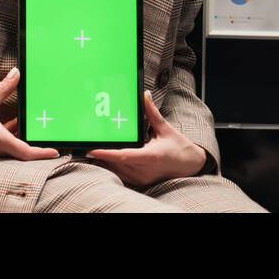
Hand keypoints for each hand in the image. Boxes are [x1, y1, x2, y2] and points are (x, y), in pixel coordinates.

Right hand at [0, 67, 59, 159]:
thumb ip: (4, 87)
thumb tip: (16, 73)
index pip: (26, 152)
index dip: (42, 153)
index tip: (56, 151)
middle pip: (21, 150)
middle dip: (36, 144)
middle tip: (51, 137)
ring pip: (12, 146)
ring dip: (22, 137)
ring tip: (35, 125)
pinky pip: (2, 143)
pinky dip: (11, 134)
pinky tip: (15, 122)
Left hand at [86, 91, 207, 186]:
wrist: (190, 165)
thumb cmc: (179, 147)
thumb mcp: (166, 129)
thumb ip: (152, 113)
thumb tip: (145, 96)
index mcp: (151, 156)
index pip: (124, 156)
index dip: (106, 154)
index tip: (92, 149)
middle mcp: (145, 170)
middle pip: (116, 164)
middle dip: (101, 155)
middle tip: (88, 144)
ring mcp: (142, 178)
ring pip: (117, 171)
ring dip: (105, 161)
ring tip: (94, 150)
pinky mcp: (140, 181)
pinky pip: (121, 175)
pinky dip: (113, 167)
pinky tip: (106, 158)